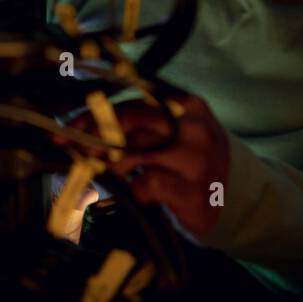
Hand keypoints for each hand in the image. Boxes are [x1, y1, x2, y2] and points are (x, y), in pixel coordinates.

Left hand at [53, 94, 228, 239]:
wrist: (232, 199)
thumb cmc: (191, 161)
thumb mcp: (173, 133)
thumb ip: (138, 125)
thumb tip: (84, 127)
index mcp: (187, 104)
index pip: (131, 102)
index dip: (95, 115)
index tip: (70, 129)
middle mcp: (192, 126)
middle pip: (128, 123)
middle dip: (95, 138)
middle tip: (77, 152)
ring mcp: (194, 159)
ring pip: (131, 154)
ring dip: (111, 167)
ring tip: (111, 175)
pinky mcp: (190, 190)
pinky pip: (144, 185)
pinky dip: (134, 191)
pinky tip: (140, 194)